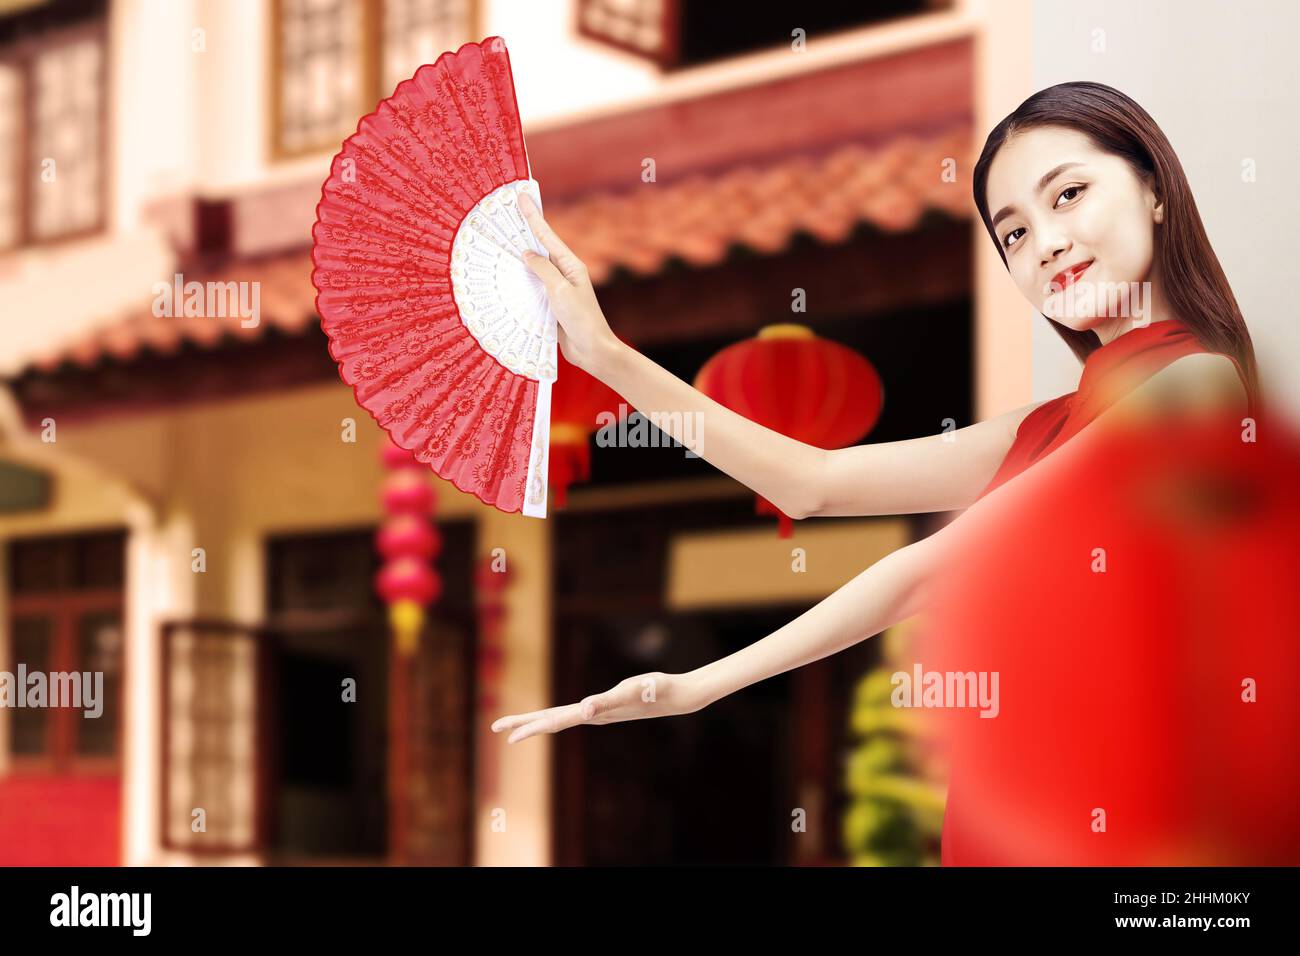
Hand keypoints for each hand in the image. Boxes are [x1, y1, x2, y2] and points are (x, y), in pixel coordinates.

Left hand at [491, 671, 706, 743]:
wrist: (678, 697)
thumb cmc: (655, 691)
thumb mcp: (630, 691)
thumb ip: (607, 702)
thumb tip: (585, 712)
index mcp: (592, 713)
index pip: (554, 721)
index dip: (529, 726)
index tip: (505, 734)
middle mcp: (593, 716)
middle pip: (552, 721)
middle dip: (524, 724)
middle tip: (495, 728)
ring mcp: (600, 714)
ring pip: (562, 718)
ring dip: (539, 721)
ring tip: (518, 726)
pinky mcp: (607, 709)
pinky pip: (575, 713)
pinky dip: (560, 716)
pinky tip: (560, 717)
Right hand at [518, 191, 618, 375]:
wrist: (591, 350)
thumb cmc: (581, 319)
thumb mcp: (560, 290)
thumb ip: (543, 270)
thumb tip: (527, 253)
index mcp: (571, 265)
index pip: (547, 236)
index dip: (532, 216)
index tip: (522, 196)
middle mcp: (564, 274)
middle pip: (539, 249)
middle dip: (522, 232)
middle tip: (505, 214)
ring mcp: (556, 290)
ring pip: (533, 269)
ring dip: (517, 258)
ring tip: (500, 242)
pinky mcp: (550, 305)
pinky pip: (531, 289)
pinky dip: (519, 282)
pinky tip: (505, 279)